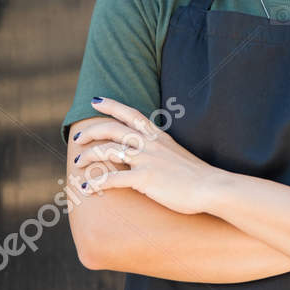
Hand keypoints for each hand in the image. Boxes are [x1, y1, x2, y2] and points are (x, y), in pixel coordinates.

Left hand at [68, 97, 217, 214]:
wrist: (211, 187)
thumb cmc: (198, 176)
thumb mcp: (178, 154)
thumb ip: (161, 150)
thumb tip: (150, 154)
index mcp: (158, 136)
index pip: (131, 113)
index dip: (112, 105)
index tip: (96, 100)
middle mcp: (150, 144)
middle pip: (112, 129)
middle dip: (90, 132)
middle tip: (77, 138)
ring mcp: (147, 160)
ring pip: (107, 151)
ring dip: (88, 156)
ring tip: (78, 163)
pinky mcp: (145, 178)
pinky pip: (112, 179)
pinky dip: (95, 183)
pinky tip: (86, 188)